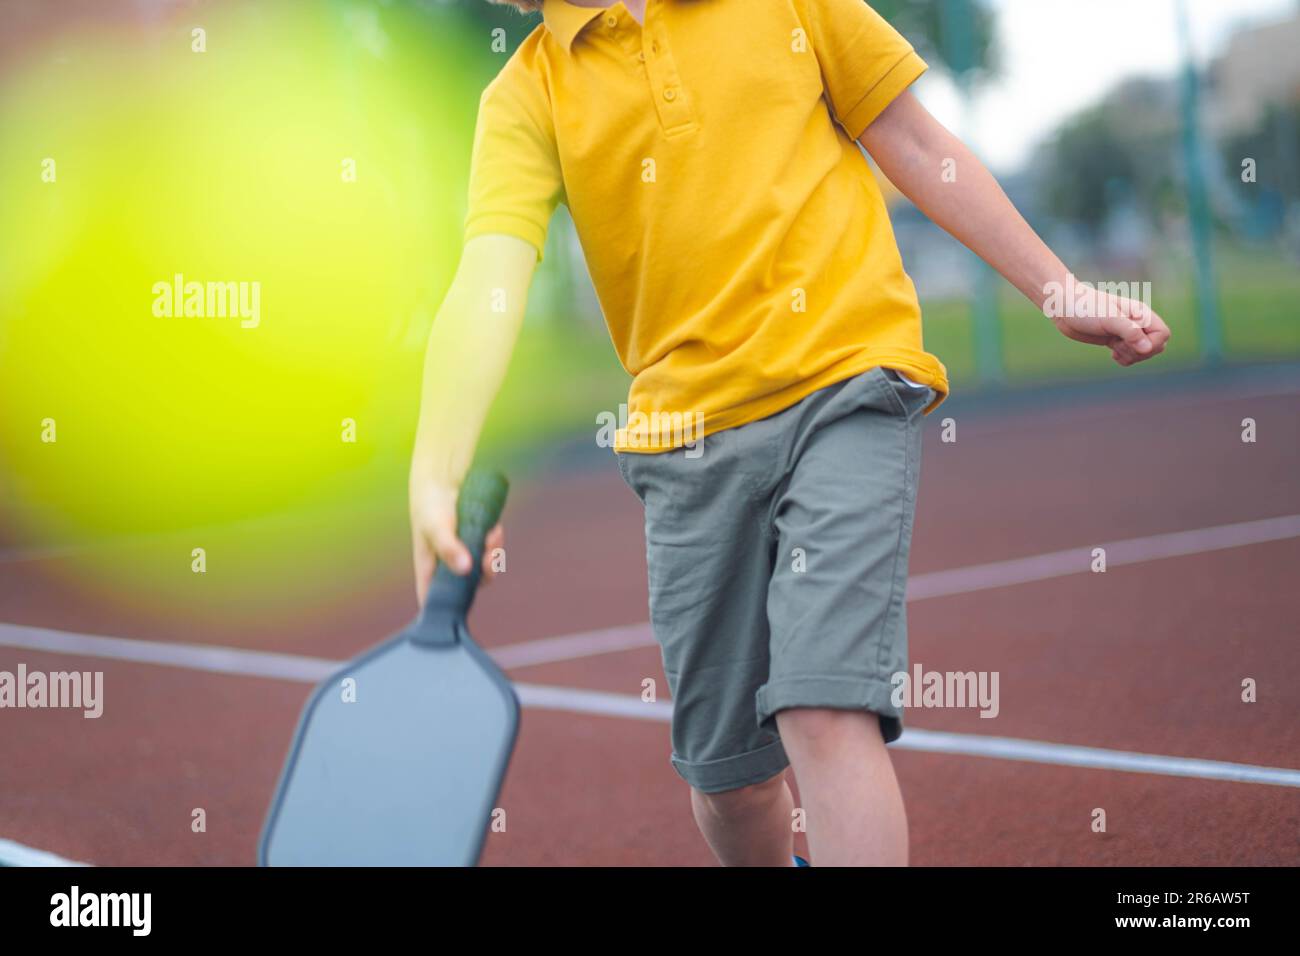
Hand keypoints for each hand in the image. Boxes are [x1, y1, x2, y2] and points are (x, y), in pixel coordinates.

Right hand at [409, 476, 505, 605]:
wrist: (444, 479)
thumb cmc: (430, 506)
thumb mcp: (435, 527)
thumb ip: (448, 548)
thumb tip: (466, 568)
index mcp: (431, 568)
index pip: (434, 598)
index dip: (447, 607)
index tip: (462, 603)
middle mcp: (448, 564)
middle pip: (469, 586)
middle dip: (483, 575)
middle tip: (489, 559)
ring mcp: (464, 553)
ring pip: (484, 568)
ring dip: (493, 555)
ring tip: (491, 537)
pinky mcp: (477, 540)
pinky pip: (491, 549)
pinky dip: (495, 542)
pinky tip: (494, 530)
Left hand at [1048, 280, 1170, 365]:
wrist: (1064, 307)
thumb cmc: (1086, 307)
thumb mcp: (1109, 319)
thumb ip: (1130, 332)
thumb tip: (1147, 349)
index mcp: (1140, 314)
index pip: (1163, 334)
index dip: (1152, 344)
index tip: (1130, 342)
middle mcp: (1136, 323)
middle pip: (1156, 346)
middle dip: (1140, 352)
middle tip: (1119, 345)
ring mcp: (1125, 332)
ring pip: (1143, 353)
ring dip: (1131, 356)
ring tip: (1113, 346)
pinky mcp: (1114, 340)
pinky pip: (1130, 355)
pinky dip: (1124, 359)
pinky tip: (1112, 354)